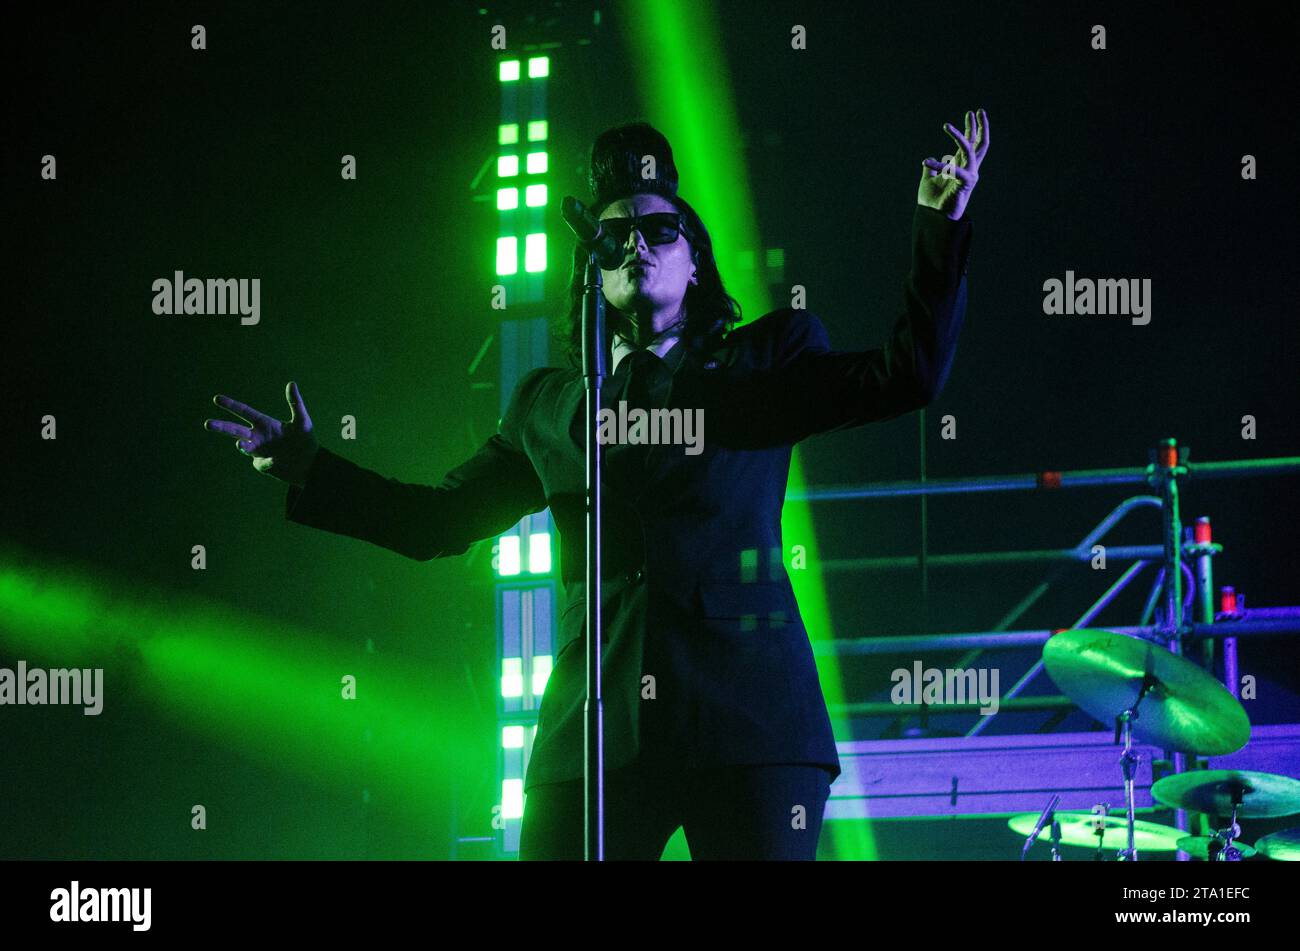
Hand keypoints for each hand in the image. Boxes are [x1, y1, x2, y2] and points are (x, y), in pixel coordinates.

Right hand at [205, 381, 319, 485]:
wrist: (310, 464)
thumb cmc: (306, 440)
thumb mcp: (302, 421)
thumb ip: (295, 403)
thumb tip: (291, 383)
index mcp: (264, 423)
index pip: (245, 412)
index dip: (231, 405)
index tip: (217, 399)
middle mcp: (258, 436)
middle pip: (236, 430)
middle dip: (222, 427)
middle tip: (208, 423)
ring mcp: (258, 451)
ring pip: (243, 447)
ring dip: (242, 446)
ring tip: (240, 445)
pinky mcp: (262, 465)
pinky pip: (261, 462)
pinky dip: (267, 461)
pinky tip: (276, 460)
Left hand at [918, 108, 988, 220]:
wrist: (932, 218)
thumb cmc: (932, 201)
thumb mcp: (928, 179)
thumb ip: (931, 168)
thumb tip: (928, 158)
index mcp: (960, 166)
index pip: (970, 143)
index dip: (970, 128)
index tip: (970, 113)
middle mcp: (968, 168)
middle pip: (980, 143)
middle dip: (981, 126)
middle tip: (978, 110)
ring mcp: (969, 174)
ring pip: (969, 149)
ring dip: (957, 136)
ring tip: (946, 125)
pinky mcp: (965, 182)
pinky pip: (953, 168)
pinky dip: (939, 165)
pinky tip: (926, 162)